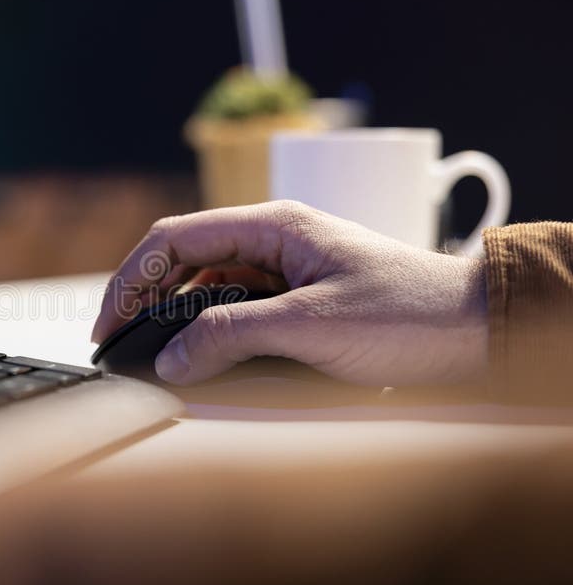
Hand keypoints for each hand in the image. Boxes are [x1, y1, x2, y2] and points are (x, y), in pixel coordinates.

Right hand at [92, 201, 488, 385]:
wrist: (475, 327)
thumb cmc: (408, 314)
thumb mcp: (310, 325)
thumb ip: (231, 335)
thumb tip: (168, 358)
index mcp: (271, 226)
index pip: (173, 240)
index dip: (129, 281)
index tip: (108, 326)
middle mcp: (271, 240)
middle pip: (181, 259)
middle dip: (141, 298)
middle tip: (117, 343)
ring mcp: (282, 267)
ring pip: (204, 284)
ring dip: (171, 315)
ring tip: (148, 352)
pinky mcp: (294, 296)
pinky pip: (233, 306)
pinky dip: (205, 328)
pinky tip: (195, 354)